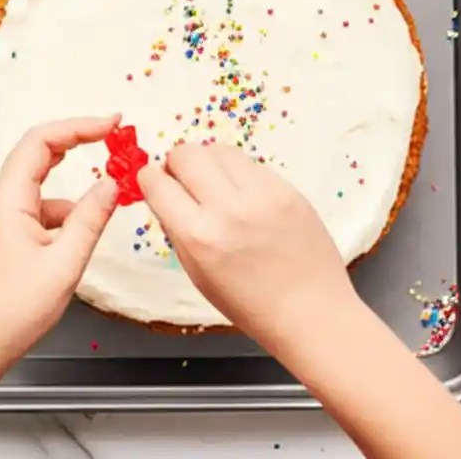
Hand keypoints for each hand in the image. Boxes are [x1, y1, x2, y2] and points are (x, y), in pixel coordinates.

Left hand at [0, 116, 119, 359]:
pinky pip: (39, 207)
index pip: (42, 140)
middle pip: (39, 152)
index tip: (111, 124)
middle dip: (78, 143)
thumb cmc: (14, 310)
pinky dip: (63, 214)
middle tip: (113, 137)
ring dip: (73, 191)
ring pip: (42, 183)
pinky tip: (76, 242)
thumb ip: (91, 218)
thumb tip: (112, 183)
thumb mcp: (66, 263)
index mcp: (7, 200)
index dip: (79, 126)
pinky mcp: (4, 229)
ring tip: (100, 214)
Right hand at [137, 143, 356, 348]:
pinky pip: (252, 164)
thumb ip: (178, 231)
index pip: (158, 183)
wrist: (310, 311)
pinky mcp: (288, 189)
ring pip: (220, 150)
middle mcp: (229, 209)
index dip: (150, 180)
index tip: (155, 183)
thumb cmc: (250, 304)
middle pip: (187, 153)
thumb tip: (165, 194)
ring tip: (215, 185)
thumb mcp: (198, 275)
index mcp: (199, 237)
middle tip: (183, 180)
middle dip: (177, 163)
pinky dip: (239, 173)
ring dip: (209, 162)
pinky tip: (245, 196)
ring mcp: (263, 194)